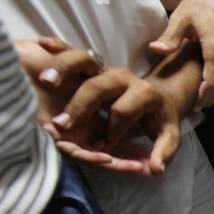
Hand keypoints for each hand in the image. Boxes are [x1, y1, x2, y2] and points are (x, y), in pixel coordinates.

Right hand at [26, 39, 185, 175]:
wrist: (162, 98)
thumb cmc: (164, 119)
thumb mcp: (170, 136)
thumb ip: (163, 151)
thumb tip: (156, 170)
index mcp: (144, 93)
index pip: (123, 111)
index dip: (112, 129)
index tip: (104, 148)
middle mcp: (123, 77)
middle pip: (96, 88)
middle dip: (79, 107)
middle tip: (60, 126)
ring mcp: (107, 67)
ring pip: (80, 64)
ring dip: (62, 72)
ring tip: (46, 85)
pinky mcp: (92, 62)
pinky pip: (70, 49)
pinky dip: (57, 46)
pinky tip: (44, 43)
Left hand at [148, 0, 213, 107]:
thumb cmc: (198, 4)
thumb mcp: (181, 18)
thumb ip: (170, 37)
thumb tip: (156, 49)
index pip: (213, 84)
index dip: (204, 98)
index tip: (192, 105)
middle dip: (210, 100)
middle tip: (194, 106)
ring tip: (202, 99)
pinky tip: (211, 86)